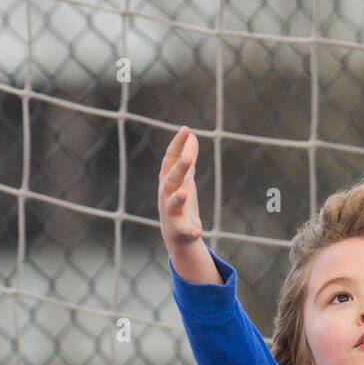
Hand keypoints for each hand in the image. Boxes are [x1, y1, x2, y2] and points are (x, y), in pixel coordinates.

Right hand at [158, 126, 203, 248]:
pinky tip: (197, 231)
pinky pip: (183, 229)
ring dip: (178, 198)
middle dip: (179, 168)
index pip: (170, 159)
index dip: (177, 145)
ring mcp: (171, 213)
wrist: (176, 235)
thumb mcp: (186, 178)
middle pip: (171, 179)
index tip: (186, 129)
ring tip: (185, 192)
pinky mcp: (179, 230)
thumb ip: (188, 158)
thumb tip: (192, 136)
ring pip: (172, 203)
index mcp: (168, 180)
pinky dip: (189, 230)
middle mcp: (166, 195)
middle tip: (189, 157)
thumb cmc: (180, 202)